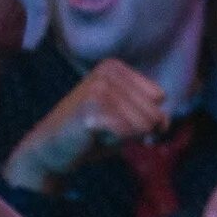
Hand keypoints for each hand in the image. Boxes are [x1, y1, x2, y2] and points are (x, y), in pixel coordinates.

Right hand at [3, 59, 165, 191]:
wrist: (53, 148)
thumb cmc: (95, 134)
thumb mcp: (129, 118)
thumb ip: (153, 115)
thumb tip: (164, 122)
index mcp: (116, 67)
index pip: (159, 97)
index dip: (147, 118)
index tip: (119, 119)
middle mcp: (107, 72)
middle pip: (154, 112)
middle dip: (137, 130)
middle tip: (107, 128)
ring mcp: (98, 87)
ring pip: (143, 124)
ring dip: (125, 136)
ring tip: (99, 130)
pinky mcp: (91, 107)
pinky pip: (127, 132)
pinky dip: (113, 141)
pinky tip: (92, 135)